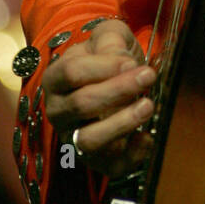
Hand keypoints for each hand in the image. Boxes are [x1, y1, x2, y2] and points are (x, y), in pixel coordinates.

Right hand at [43, 19, 155, 177]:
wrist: (113, 79)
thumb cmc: (109, 56)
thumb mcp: (109, 36)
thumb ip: (112, 40)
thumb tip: (122, 60)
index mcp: (56, 79)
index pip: (71, 73)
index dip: (104, 68)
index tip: (131, 62)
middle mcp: (59, 112)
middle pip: (82, 105)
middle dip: (119, 90)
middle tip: (148, 76)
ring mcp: (74, 138)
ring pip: (90, 141)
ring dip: (122, 124)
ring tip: (147, 105)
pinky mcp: (97, 160)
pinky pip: (110, 166)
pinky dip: (131, 155)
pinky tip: (146, 136)